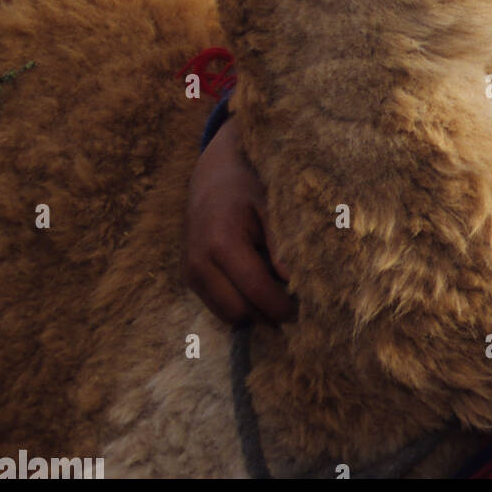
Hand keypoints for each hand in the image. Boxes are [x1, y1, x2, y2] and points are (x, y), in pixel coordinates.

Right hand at [181, 110, 296, 324]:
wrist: (211, 176)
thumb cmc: (247, 187)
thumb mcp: (271, 207)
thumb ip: (281, 245)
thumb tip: (294, 283)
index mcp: (222, 242)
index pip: (255, 290)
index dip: (280, 307)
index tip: (302, 310)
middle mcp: (199, 262)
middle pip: (239, 312)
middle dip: (267, 314)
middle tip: (294, 308)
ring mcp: (190, 272)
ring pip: (227, 314)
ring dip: (253, 313)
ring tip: (277, 297)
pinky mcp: (188, 278)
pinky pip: (217, 305)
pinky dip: (240, 304)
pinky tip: (258, 288)